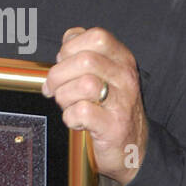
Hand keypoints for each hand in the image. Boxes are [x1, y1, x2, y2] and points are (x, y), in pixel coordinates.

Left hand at [41, 26, 147, 185]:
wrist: (132, 148)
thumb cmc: (111, 109)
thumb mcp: (104, 75)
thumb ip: (86, 54)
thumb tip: (66, 43)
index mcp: (122, 60)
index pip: (97, 37)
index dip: (71, 48)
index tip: (62, 63)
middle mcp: (125, 78)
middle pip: (85, 60)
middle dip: (59, 75)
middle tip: (54, 88)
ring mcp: (122, 102)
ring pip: (84, 84)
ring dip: (64, 96)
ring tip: (67, 105)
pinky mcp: (113, 126)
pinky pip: (82, 112)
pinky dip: (70, 117)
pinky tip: (76, 121)